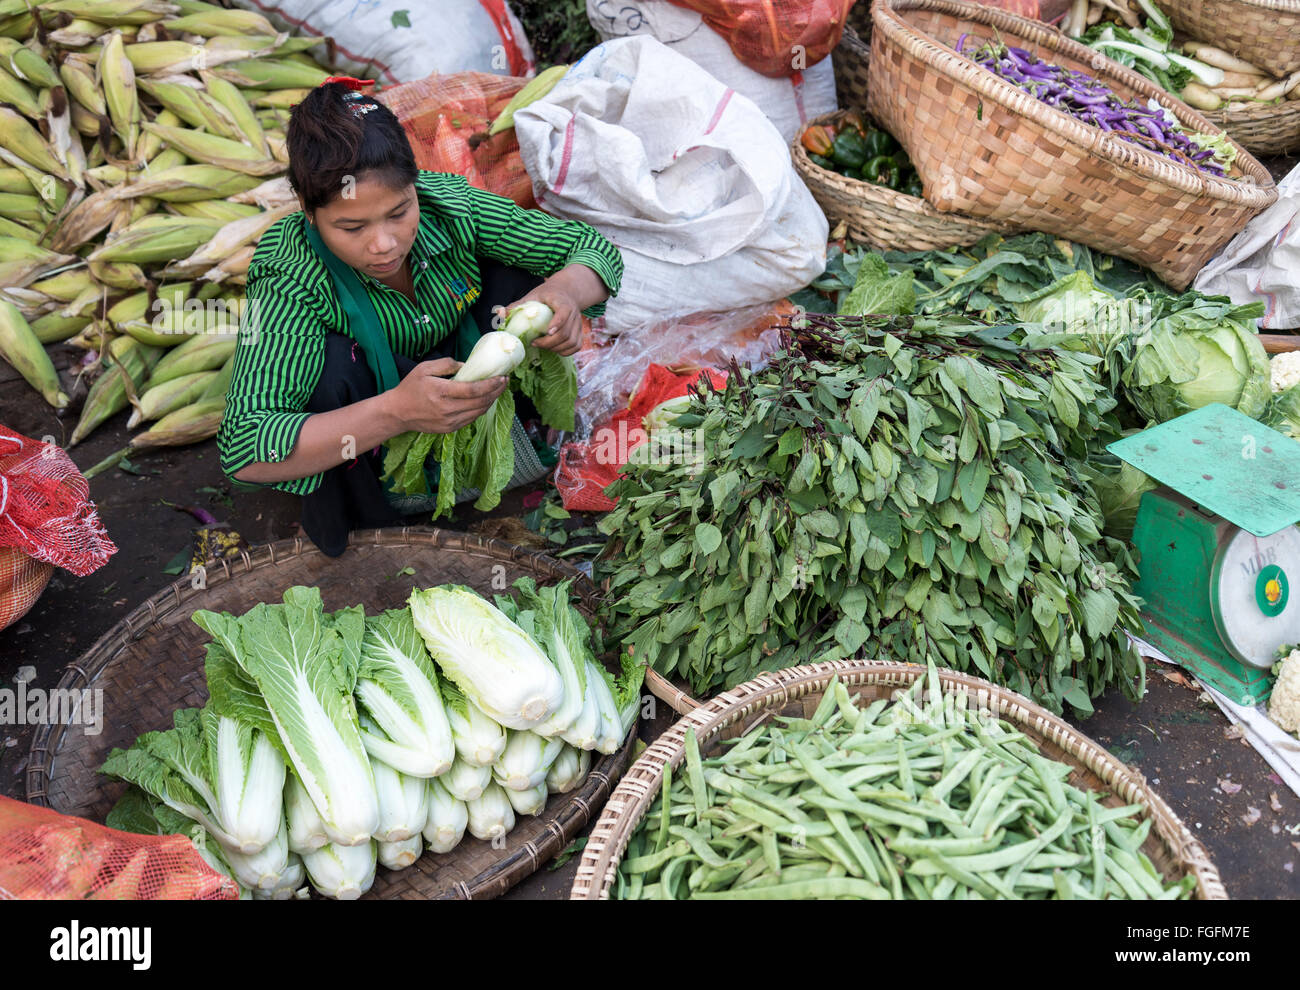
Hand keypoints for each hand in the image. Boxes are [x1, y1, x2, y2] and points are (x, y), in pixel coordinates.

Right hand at [385, 358, 506, 433]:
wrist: (398, 413)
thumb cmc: (410, 388)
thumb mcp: (424, 368)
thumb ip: (446, 364)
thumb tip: (466, 366)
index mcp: (441, 392)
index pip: (474, 390)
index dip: (492, 384)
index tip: (502, 377)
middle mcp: (447, 409)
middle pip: (481, 402)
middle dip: (497, 392)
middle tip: (504, 382)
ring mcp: (449, 421)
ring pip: (479, 412)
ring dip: (491, 401)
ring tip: (497, 390)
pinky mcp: (450, 428)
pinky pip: (471, 419)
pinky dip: (481, 409)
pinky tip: (485, 400)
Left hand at [500, 288, 584, 356]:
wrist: (566, 292)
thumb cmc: (546, 295)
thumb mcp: (532, 296)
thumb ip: (516, 306)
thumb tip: (498, 313)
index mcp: (562, 302)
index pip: (564, 313)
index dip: (557, 323)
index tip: (548, 332)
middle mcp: (573, 313)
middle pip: (566, 333)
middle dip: (549, 343)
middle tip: (535, 343)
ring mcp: (578, 323)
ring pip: (571, 342)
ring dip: (556, 348)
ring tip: (543, 346)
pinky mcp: (579, 331)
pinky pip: (576, 346)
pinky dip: (565, 351)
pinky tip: (554, 349)